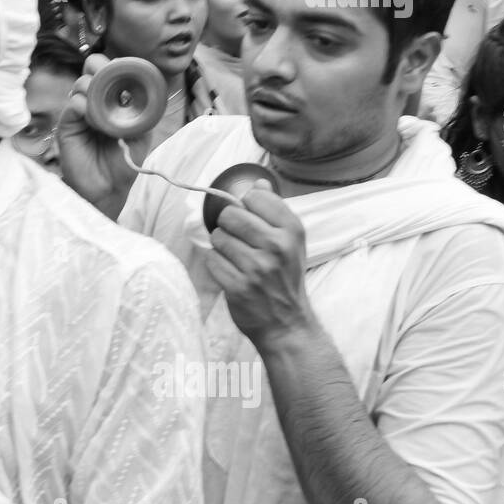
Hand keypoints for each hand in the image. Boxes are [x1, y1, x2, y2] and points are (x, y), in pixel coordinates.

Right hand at [55, 52, 135, 215]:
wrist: (108, 189)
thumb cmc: (123, 162)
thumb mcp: (140, 134)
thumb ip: (142, 112)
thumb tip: (142, 90)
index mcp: (112, 100)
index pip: (110, 70)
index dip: (118, 66)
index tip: (128, 72)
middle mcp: (94, 101)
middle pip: (92, 68)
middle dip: (101, 67)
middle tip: (111, 80)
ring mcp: (79, 112)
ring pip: (81, 83)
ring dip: (93, 88)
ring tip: (104, 107)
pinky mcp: (67, 125)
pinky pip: (72, 105)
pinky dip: (82, 104)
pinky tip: (91, 116)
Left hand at [205, 186, 310, 343]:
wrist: (286, 322)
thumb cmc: (285, 277)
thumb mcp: (291, 241)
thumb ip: (274, 210)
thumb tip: (259, 181)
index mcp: (292, 230)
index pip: (255, 196)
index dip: (246, 205)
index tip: (249, 217)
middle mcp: (277, 246)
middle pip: (230, 214)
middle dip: (227, 224)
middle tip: (237, 238)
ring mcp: (257, 268)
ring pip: (218, 237)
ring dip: (221, 245)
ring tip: (235, 257)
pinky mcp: (238, 286)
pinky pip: (212, 260)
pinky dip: (216, 264)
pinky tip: (230, 271)